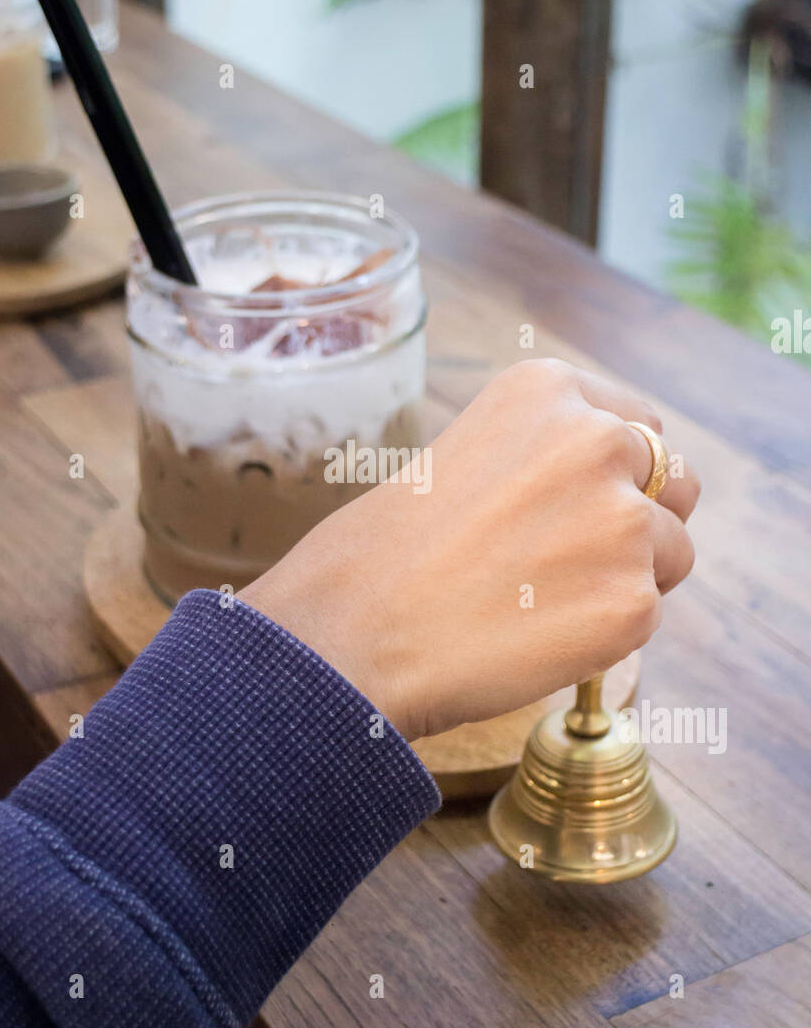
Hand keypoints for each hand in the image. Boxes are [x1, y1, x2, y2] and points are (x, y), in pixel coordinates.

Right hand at [238, 359, 699, 741]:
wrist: (351, 634)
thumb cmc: (382, 554)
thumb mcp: (462, 452)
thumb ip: (543, 458)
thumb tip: (606, 492)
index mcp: (548, 391)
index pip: (641, 425)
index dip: (619, 474)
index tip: (578, 508)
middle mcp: (597, 440)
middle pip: (676, 481)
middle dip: (642, 521)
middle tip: (568, 563)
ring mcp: (622, 522)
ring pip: (673, 554)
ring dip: (628, 579)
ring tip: (542, 602)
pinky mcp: (632, 602)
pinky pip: (645, 617)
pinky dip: (604, 635)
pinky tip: (534, 636)